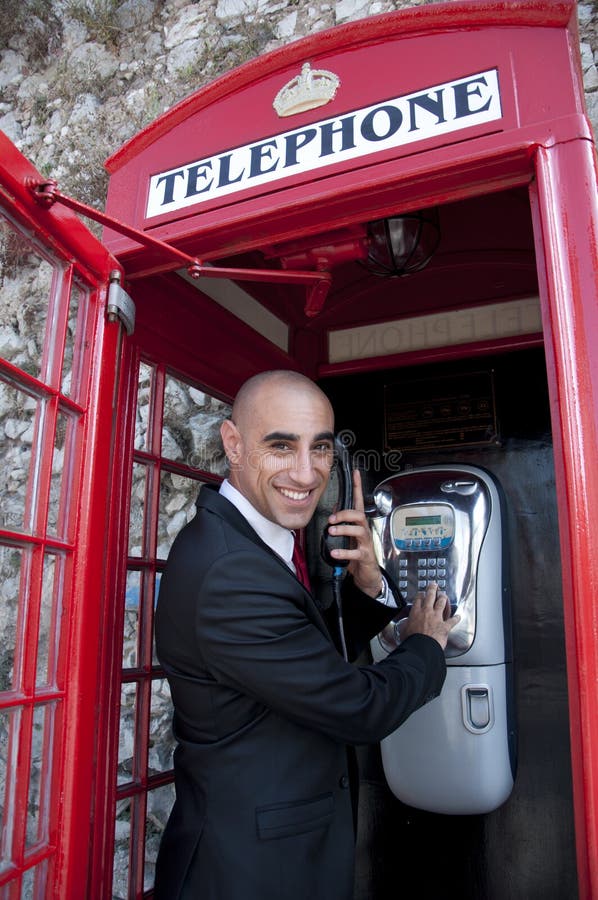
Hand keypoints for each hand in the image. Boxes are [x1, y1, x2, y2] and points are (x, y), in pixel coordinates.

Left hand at [326, 469, 383, 597]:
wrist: (366, 574)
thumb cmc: (357, 552)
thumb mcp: (348, 535)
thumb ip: (343, 522)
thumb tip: (334, 510)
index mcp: (359, 524)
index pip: (359, 502)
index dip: (358, 487)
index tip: (355, 473)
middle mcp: (364, 531)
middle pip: (359, 515)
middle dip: (345, 514)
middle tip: (331, 519)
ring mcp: (366, 544)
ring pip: (359, 531)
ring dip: (344, 529)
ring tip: (332, 531)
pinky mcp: (365, 556)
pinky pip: (355, 553)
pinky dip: (343, 552)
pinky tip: (334, 552)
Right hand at [400, 582, 459, 649]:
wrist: (421, 647)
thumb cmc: (412, 640)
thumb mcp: (404, 630)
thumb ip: (406, 625)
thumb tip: (404, 625)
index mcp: (416, 613)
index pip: (418, 599)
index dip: (420, 595)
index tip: (421, 593)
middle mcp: (427, 612)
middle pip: (430, 596)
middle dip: (432, 589)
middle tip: (434, 585)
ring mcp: (437, 618)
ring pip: (441, 603)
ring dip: (443, 598)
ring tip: (444, 595)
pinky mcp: (445, 626)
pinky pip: (452, 620)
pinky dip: (456, 618)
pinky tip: (458, 616)